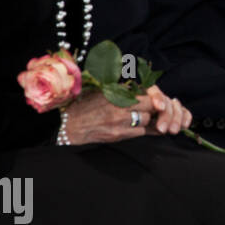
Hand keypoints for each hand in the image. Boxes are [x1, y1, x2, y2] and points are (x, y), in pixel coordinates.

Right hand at [64, 85, 191, 144]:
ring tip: (139, 118)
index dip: (154, 97)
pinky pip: (139, 132)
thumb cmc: (85, 106)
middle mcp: (119, 106)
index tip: (154, 100)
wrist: (69, 126)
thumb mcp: (103, 91)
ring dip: (146, 119)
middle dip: (152, 108)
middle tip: (151, 109)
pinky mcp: (118, 135)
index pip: (146, 94)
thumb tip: (143, 89)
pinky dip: (140, 130)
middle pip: (150, 107)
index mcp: (116, 93)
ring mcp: (120, 122)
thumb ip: (122, 89)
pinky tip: (134, 127)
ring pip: (146, 120)